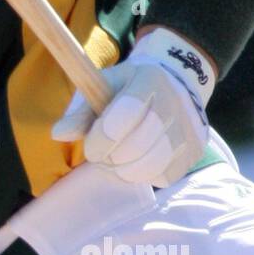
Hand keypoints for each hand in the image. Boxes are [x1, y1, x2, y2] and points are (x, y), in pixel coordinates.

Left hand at [51, 28, 215, 186]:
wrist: (173, 84)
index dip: (103, 136)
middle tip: (99, 155)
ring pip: (152, 164)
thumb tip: (59, 134)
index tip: (90, 146)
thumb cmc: (126, 88)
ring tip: (115, 160)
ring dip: (125, 170)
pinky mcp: (195, 150)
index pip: (128, 112)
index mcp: (150, 78)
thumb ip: (80, 110)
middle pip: (140, 144)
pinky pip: (164, 176)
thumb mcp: (100, 87)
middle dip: (111, 157)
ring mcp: (190, 127)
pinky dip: (144, 175)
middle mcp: (176, 101)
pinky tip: (136, 161)